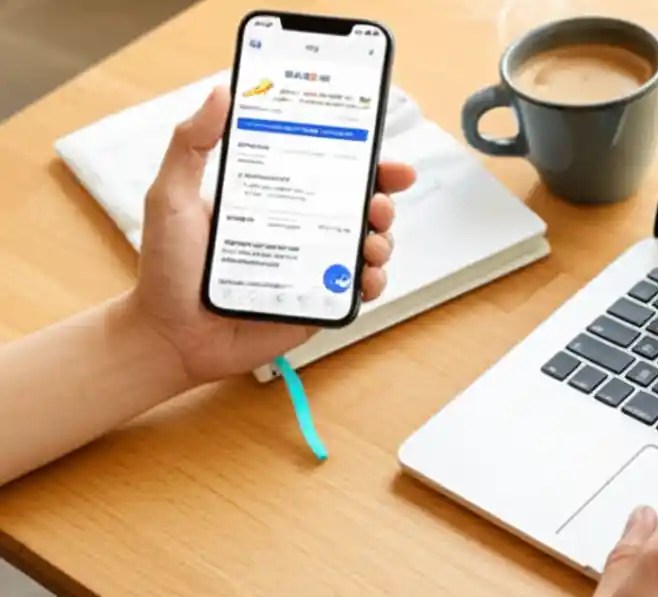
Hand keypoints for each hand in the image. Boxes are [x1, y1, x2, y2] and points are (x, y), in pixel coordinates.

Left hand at [128, 85, 416, 384]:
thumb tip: (221, 93)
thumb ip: (190, 144)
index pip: (327, 170)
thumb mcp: (171, 196)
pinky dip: (373, 281)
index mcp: (275, 197)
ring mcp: (312, 266)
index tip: (383, 155)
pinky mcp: (318, 301)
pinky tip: (366, 276)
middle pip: (359, 206)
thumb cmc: (168, 268)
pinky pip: (358, 289)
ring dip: (382, 239)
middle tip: (379, 202)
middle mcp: (300, 228)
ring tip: (371, 243)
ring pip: (368, 245)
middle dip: (383, 199)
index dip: (364, 161)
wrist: (170, 335)